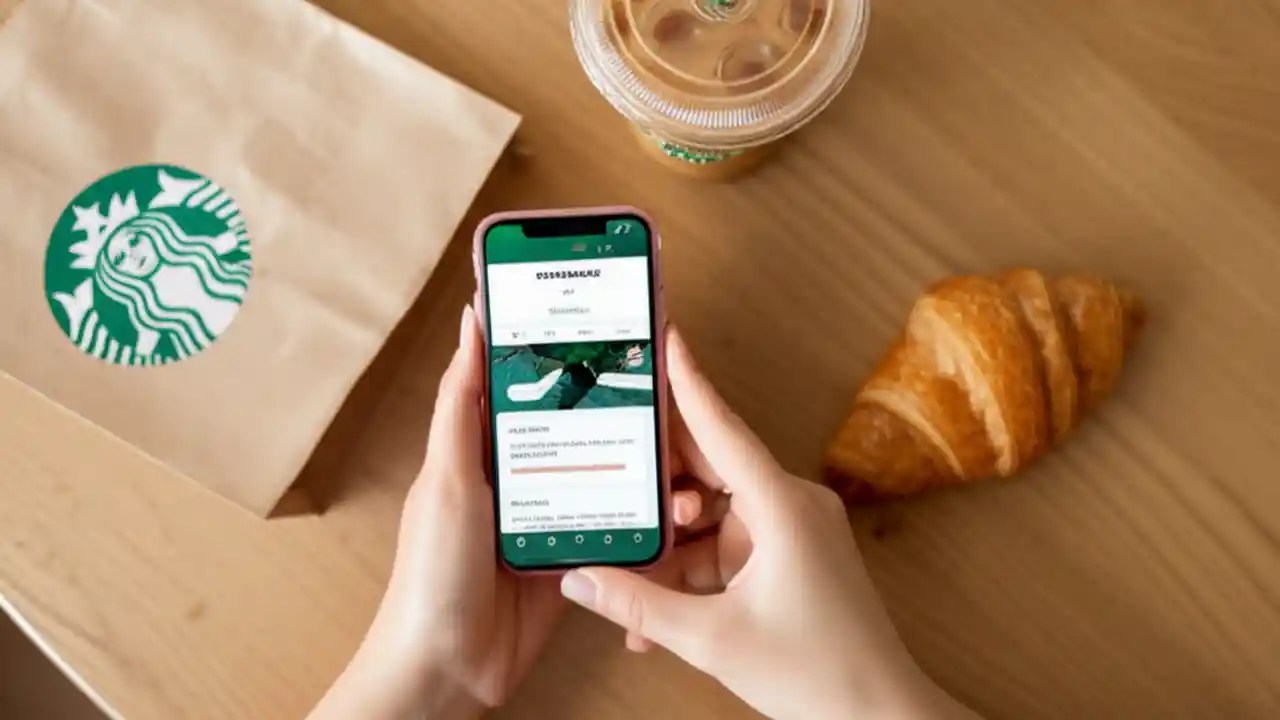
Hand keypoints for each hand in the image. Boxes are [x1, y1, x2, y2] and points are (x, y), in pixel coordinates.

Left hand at [311, 307, 706, 719]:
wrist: (448, 669)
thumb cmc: (432, 575)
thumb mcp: (448, 479)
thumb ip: (463, 406)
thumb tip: (472, 324)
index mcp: (484, 447)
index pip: (526, 380)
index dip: (558, 345)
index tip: (598, 310)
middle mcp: (519, 476)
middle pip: (579, 423)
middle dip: (619, 406)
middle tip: (662, 384)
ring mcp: (548, 516)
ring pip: (604, 471)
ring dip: (640, 464)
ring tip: (678, 452)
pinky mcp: (572, 556)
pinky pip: (613, 523)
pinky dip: (641, 516)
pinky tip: (670, 506)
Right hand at [559, 329, 976, 719]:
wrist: (881, 716)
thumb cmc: (819, 674)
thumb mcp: (712, 639)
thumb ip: (638, 606)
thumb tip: (580, 580)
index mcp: (781, 506)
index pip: (720, 427)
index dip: (686, 380)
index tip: (664, 334)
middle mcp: (790, 505)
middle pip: (708, 469)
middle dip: (655, 479)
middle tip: (606, 456)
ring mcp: (793, 530)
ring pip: (712, 517)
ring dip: (670, 547)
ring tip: (622, 570)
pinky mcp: (791, 556)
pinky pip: (728, 548)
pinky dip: (694, 571)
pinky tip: (655, 610)